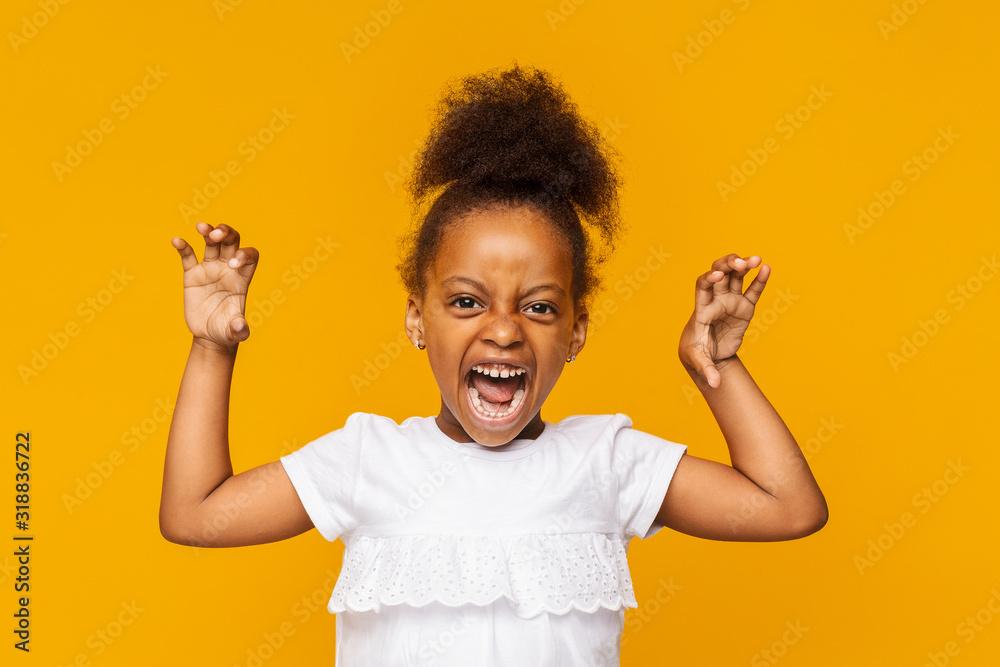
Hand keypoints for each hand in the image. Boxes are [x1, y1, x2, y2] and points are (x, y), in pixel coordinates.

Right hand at [170, 222, 258, 352]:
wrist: (209, 335)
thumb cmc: (226, 331)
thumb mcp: (234, 331)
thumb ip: (239, 329)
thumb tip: (241, 329)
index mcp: (242, 278)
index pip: (250, 256)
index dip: (244, 255)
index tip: (233, 264)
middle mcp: (227, 269)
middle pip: (232, 241)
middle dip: (226, 234)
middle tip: (216, 236)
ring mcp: (210, 269)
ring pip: (211, 243)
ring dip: (208, 232)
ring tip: (201, 227)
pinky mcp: (192, 274)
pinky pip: (188, 256)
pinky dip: (183, 246)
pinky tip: (176, 240)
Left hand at [678, 253, 769, 387]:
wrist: (707, 354)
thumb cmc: (696, 353)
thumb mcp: (697, 361)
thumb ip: (706, 369)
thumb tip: (715, 384)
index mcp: (701, 308)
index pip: (703, 286)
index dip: (709, 278)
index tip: (717, 276)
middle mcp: (716, 299)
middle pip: (720, 273)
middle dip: (728, 265)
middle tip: (741, 263)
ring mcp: (731, 302)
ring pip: (737, 277)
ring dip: (745, 266)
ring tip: (757, 260)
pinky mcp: (744, 308)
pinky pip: (753, 291)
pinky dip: (759, 280)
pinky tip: (767, 269)